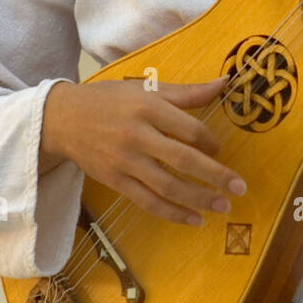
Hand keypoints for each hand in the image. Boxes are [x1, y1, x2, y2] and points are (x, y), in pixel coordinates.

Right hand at [39, 76, 245, 224]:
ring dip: (198, 199)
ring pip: (167, 186)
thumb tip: (225, 82)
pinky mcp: (114, 181)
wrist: (62, 119)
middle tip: (240, 188)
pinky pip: (147, 202)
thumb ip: (187, 92)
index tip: (220, 150)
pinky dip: (172, 213)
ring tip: (222, 207)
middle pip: (183, 160)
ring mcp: (124, 161)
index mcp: (148, 108)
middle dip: (215, 176)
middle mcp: (137, 135)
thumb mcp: (146, 89)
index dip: (211, 142)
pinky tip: (194, 220)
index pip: (189, 129)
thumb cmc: (109, 100)